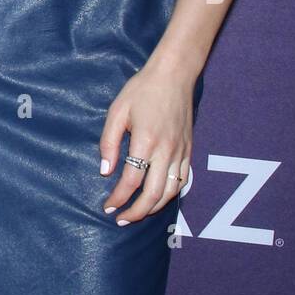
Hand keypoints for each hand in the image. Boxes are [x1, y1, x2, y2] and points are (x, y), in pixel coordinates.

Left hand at [98, 62, 196, 223]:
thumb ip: (109, 142)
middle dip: (136, 212)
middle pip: (153, 194)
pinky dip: (170, 195)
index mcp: (146, 141)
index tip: (108, 206)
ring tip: (138, 213)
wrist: (174, 75)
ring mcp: (180, 152)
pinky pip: (182, 181)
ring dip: (154, 208)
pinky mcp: (189, 150)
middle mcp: (166, 151)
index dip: (118, 198)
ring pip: (170, 192)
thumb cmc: (142, 90)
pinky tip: (159, 198)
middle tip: (121, 219)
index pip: (131, 180)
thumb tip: (105, 171)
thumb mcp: (117, 111)